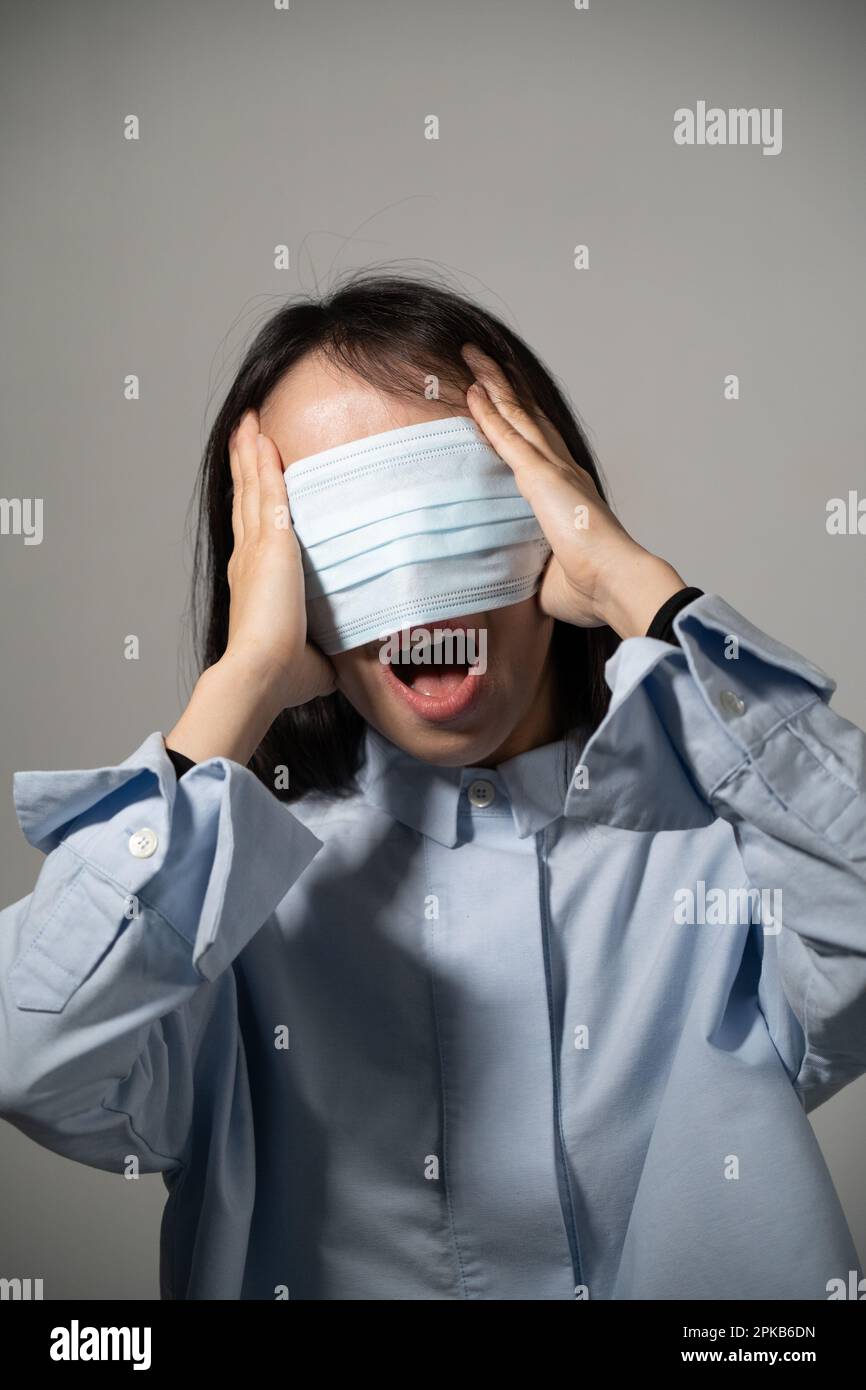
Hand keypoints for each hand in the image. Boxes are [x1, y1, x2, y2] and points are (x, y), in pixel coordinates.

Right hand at [223, 408, 336, 708]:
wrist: (263, 672)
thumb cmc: (284, 675)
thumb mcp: (311, 659)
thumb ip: (322, 650)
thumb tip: (338, 664)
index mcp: (253, 581)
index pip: (252, 531)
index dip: (250, 503)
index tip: (250, 481)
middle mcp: (249, 558)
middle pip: (246, 498)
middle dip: (244, 465)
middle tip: (242, 434)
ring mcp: (256, 547)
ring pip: (253, 487)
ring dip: (249, 452)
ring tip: (247, 422)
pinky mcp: (271, 542)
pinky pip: (267, 489)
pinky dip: (261, 461)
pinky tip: (261, 435)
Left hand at [461, 344, 686, 638]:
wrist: (615, 584)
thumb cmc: (592, 591)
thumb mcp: (552, 579)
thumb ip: (536, 572)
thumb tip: (523, 590)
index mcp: (570, 493)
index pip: (538, 447)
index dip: (519, 421)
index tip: (502, 402)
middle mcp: (564, 471)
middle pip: (528, 417)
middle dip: (505, 388)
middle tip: (484, 362)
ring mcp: (553, 469)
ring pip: (517, 414)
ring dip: (493, 384)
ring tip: (473, 356)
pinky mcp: (540, 476)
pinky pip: (506, 435)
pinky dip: (488, 411)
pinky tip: (471, 390)